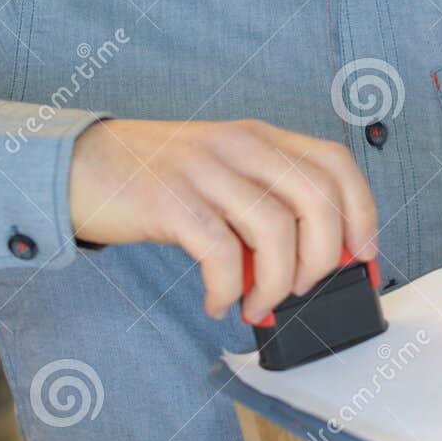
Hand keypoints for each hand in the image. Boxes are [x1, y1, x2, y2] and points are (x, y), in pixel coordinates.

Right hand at [68, 118, 377, 322]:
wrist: (77, 165)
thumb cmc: (156, 180)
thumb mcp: (222, 176)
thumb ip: (265, 203)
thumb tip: (312, 261)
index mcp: (259, 138)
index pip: (334, 164)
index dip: (361, 211)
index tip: (363, 253)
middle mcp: (239, 146)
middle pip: (316, 199)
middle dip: (323, 257)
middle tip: (303, 288)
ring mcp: (204, 170)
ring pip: (274, 230)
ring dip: (275, 283)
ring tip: (256, 303)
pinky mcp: (169, 201)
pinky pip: (220, 252)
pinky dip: (227, 289)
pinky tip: (218, 301)